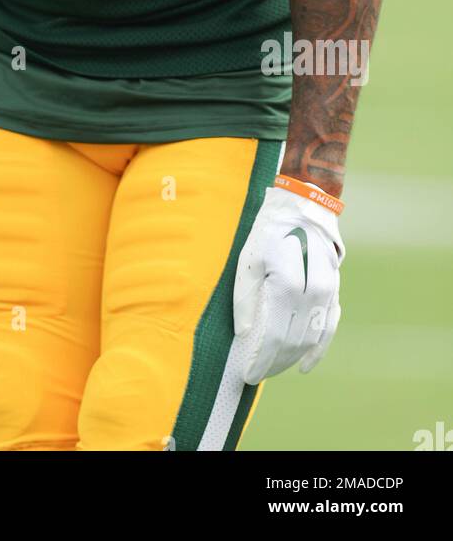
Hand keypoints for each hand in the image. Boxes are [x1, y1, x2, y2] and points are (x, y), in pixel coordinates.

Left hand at [233, 185, 344, 384]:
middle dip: (274, 361)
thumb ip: (247, 297)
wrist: (303, 206)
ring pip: (311, 337)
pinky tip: (306, 365)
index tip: (248, 374)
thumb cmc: (269, 231)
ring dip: (292, 357)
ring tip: (274, 369)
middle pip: (293, 340)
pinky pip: (329, 326)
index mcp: (288, 284)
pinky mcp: (334, 291)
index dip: (261, 358)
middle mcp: (312, 292)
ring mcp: (328, 293)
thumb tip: (247, 334)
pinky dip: (318, 349)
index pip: (274, 335)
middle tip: (256, 374)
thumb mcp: (249, 258)